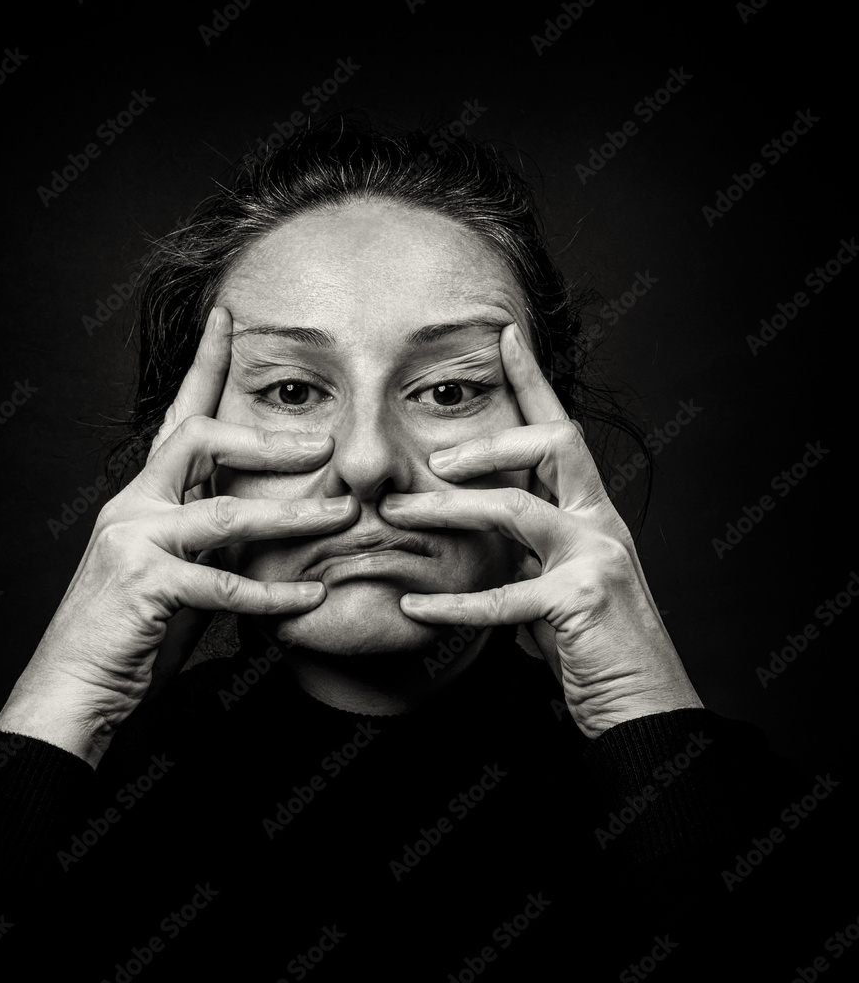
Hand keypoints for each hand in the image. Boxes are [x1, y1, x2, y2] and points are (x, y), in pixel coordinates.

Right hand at [0, 306, 356, 764]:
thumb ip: (215, 536)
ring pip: (223, 511)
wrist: (74, 686)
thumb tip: (274, 516)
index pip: (177, 418)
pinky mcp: (143, 585)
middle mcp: (133, 506)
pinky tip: (311, 595)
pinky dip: (274, 592)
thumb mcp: (180, 568)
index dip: (203, 365)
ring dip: (291, 514)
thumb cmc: (134, 629)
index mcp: (143, 496)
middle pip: (195, 439)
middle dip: (264, 437)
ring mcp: (133, 542)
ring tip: (342, 514)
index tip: (228, 318)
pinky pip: (224, 583)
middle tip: (325, 442)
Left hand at [379, 322, 701, 737]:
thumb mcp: (555, 583)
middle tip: (433, 458)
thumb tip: (477, 535)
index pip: (561, 432)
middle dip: (489, 440)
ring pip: (516, 510)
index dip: (533, 380)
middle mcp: (601, 523)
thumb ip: (525, 551)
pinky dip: (456, 603)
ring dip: (451, 508)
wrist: (642, 706)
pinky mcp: (581, 604)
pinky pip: (506, 597)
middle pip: (552, 445)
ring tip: (399, 514)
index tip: (503, 336)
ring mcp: (597, 559)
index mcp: (592, 512)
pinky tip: (414, 606)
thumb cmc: (594, 646)